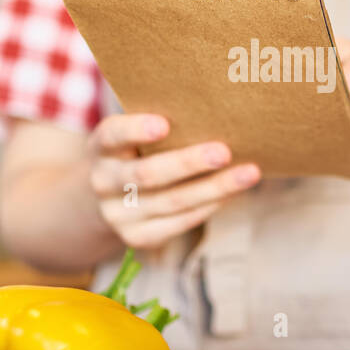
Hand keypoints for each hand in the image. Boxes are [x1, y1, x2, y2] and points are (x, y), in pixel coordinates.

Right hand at [86, 113, 259, 249]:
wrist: (104, 199)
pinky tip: (233, 193)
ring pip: (171, 202)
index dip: (136, 130)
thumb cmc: (135, 152)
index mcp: (100, 148)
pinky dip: (209, 207)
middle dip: (188, 163)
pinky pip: (178, 223)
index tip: (164, 124)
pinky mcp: (136, 238)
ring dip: (214, 188)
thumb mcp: (133, 136)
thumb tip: (216, 111)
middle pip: (147, 174)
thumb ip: (160, 125)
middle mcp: (103, 182)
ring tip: (248, 174)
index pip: (112, 135)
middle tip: (224, 151)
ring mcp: (117, 215)